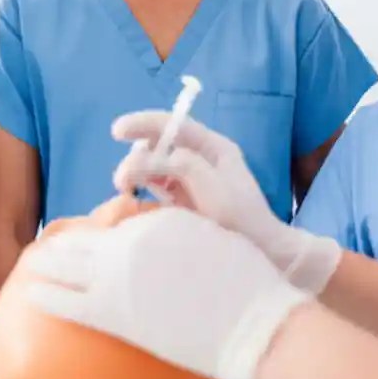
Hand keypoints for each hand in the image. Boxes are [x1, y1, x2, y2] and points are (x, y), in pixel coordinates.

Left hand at [18, 208, 311, 378]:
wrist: (252, 322)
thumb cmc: (241, 285)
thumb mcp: (206, 239)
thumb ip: (175, 232)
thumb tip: (155, 238)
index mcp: (155, 224)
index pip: (112, 219)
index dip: (95, 228)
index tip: (87, 235)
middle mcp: (131, 243)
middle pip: (83, 239)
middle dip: (62, 244)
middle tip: (46, 249)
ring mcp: (118, 276)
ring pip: (66, 265)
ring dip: (46, 264)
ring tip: (34, 265)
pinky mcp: (113, 311)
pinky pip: (67, 302)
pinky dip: (48, 296)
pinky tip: (32, 294)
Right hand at [111, 110, 341, 292]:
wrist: (261, 255)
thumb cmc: (244, 220)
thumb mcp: (216, 190)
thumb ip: (184, 167)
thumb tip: (152, 157)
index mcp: (214, 148)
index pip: (174, 125)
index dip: (143, 123)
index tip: (116, 132)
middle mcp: (202, 158)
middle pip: (159, 144)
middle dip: (136, 156)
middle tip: (123, 182)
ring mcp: (192, 179)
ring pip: (154, 165)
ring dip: (136, 173)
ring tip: (127, 191)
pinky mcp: (184, 200)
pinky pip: (156, 186)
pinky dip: (142, 188)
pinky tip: (135, 200)